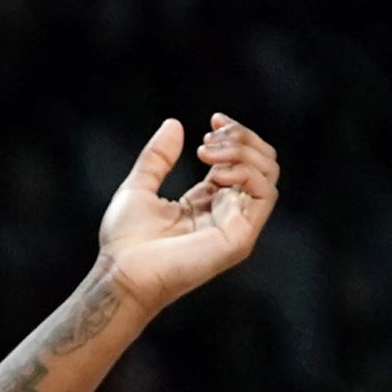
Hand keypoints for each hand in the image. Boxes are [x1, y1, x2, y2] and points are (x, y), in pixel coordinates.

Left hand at [98, 114, 279, 315]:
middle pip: (262, 163)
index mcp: (207, 201)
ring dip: (243, 152)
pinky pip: (264, 195)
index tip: (215, 119)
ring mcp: (237, 224)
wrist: (123, 272)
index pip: (240, 161)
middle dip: (241, 139)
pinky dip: (246, 173)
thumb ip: (157, 158)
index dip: (235, 136)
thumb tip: (174, 124)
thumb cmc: (126, 239)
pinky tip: (215, 173)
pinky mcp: (241, 236)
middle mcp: (227, 211)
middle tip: (208, 139)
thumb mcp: (138, 187)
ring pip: (268, 174)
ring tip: (207, 152)